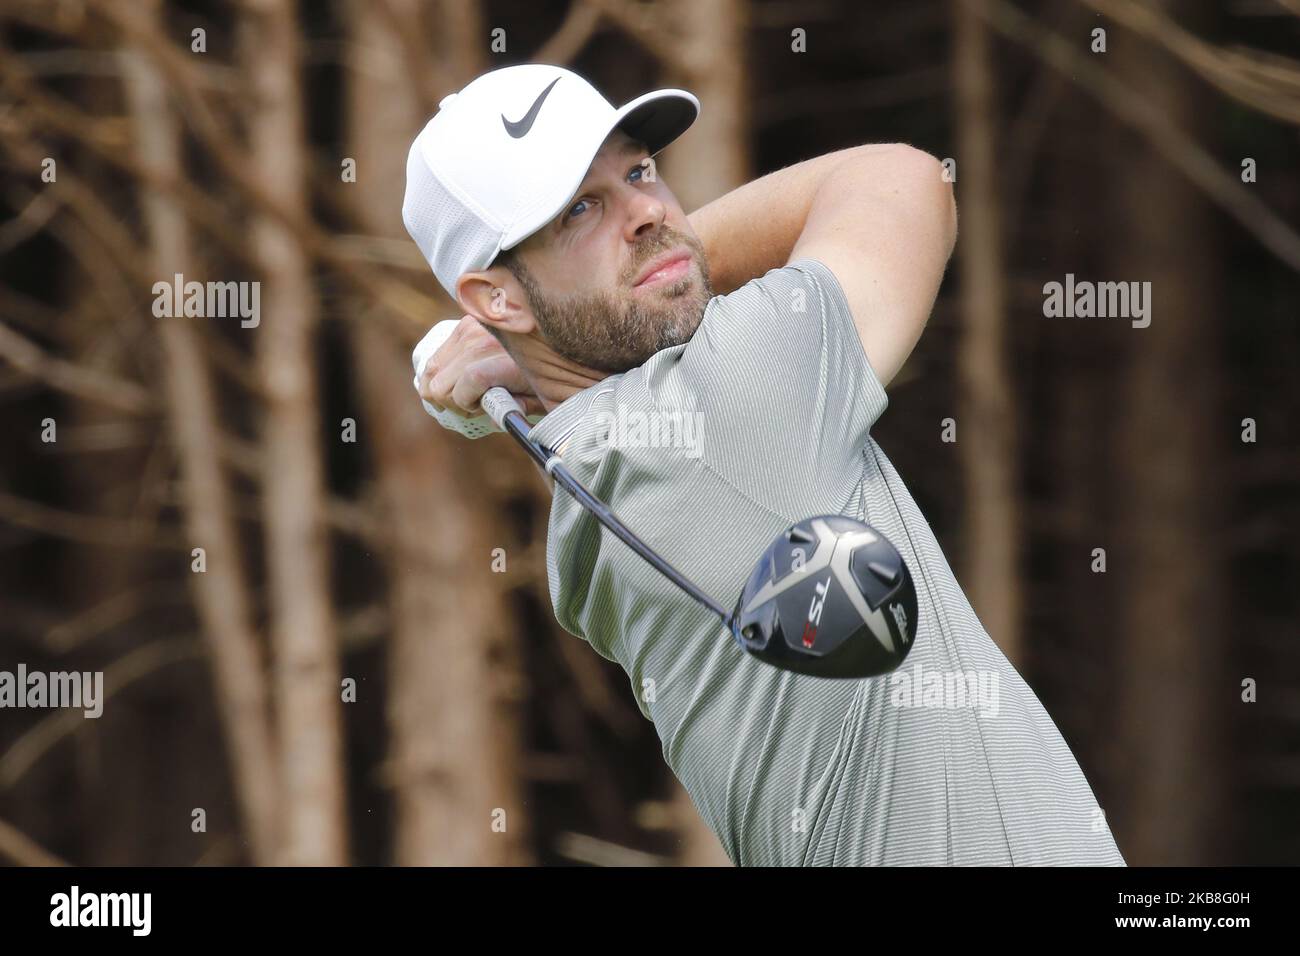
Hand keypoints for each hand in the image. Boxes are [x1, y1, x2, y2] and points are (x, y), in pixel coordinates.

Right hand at [416, 315, 544, 416]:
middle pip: (442, 379)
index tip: (475, 410)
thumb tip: (497, 419)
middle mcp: (487, 341)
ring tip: (465, 395)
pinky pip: (438, 354)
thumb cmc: (555, 375)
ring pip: (433, 367)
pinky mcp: (466, 323)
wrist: (557, 335)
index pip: (470, 380)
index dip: (464, 402)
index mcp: (509, 361)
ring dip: (442, 387)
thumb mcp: (543, 399)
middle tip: (471, 408)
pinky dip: (440, 371)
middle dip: (450, 402)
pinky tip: (458, 379)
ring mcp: (473, 329)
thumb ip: (520, 410)